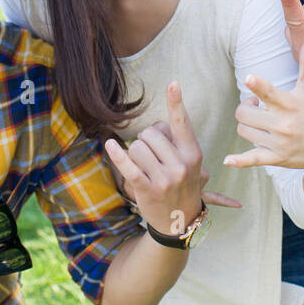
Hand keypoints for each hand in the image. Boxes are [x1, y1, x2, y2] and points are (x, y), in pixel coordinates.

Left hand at [103, 83, 221, 236]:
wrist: (180, 221)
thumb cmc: (183, 185)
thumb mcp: (189, 164)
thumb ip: (175, 143)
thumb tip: (153, 127)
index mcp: (192, 154)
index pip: (182, 123)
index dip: (176, 102)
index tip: (173, 82)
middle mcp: (181, 165)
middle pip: (151, 133)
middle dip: (145, 139)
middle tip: (152, 155)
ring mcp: (165, 179)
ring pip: (137, 147)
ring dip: (135, 153)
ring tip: (144, 167)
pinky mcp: (147, 190)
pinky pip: (128, 166)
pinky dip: (117, 154)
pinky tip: (110, 145)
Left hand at [225, 32, 303, 175]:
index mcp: (291, 104)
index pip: (271, 93)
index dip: (258, 85)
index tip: (249, 78)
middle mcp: (284, 124)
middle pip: (243, 113)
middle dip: (245, 108)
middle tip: (256, 107)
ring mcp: (279, 143)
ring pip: (243, 130)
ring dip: (247, 124)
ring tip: (259, 121)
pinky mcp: (276, 158)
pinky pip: (251, 159)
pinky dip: (238, 161)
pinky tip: (228, 160)